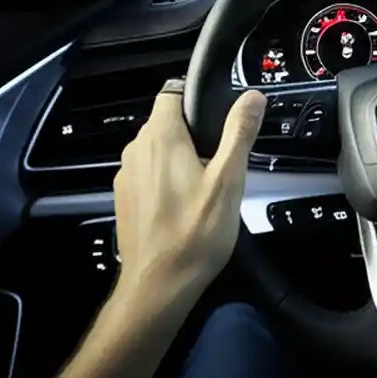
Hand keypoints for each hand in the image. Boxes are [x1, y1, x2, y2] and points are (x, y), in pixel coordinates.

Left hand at [112, 82, 266, 302]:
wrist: (159, 285)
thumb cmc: (195, 234)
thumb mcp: (228, 180)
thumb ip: (239, 134)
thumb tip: (252, 98)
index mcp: (161, 138)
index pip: (170, 92)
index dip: (194, 98)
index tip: (215, 117)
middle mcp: (136, 151)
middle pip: (165, 122)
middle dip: (192, 134)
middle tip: (219, 163)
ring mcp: (126, 175)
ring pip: (155, 150)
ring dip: (178, 158)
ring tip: (204, 187)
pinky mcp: (124, 198)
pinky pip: (147, 174)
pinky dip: (165, 180)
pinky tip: (184, 206)